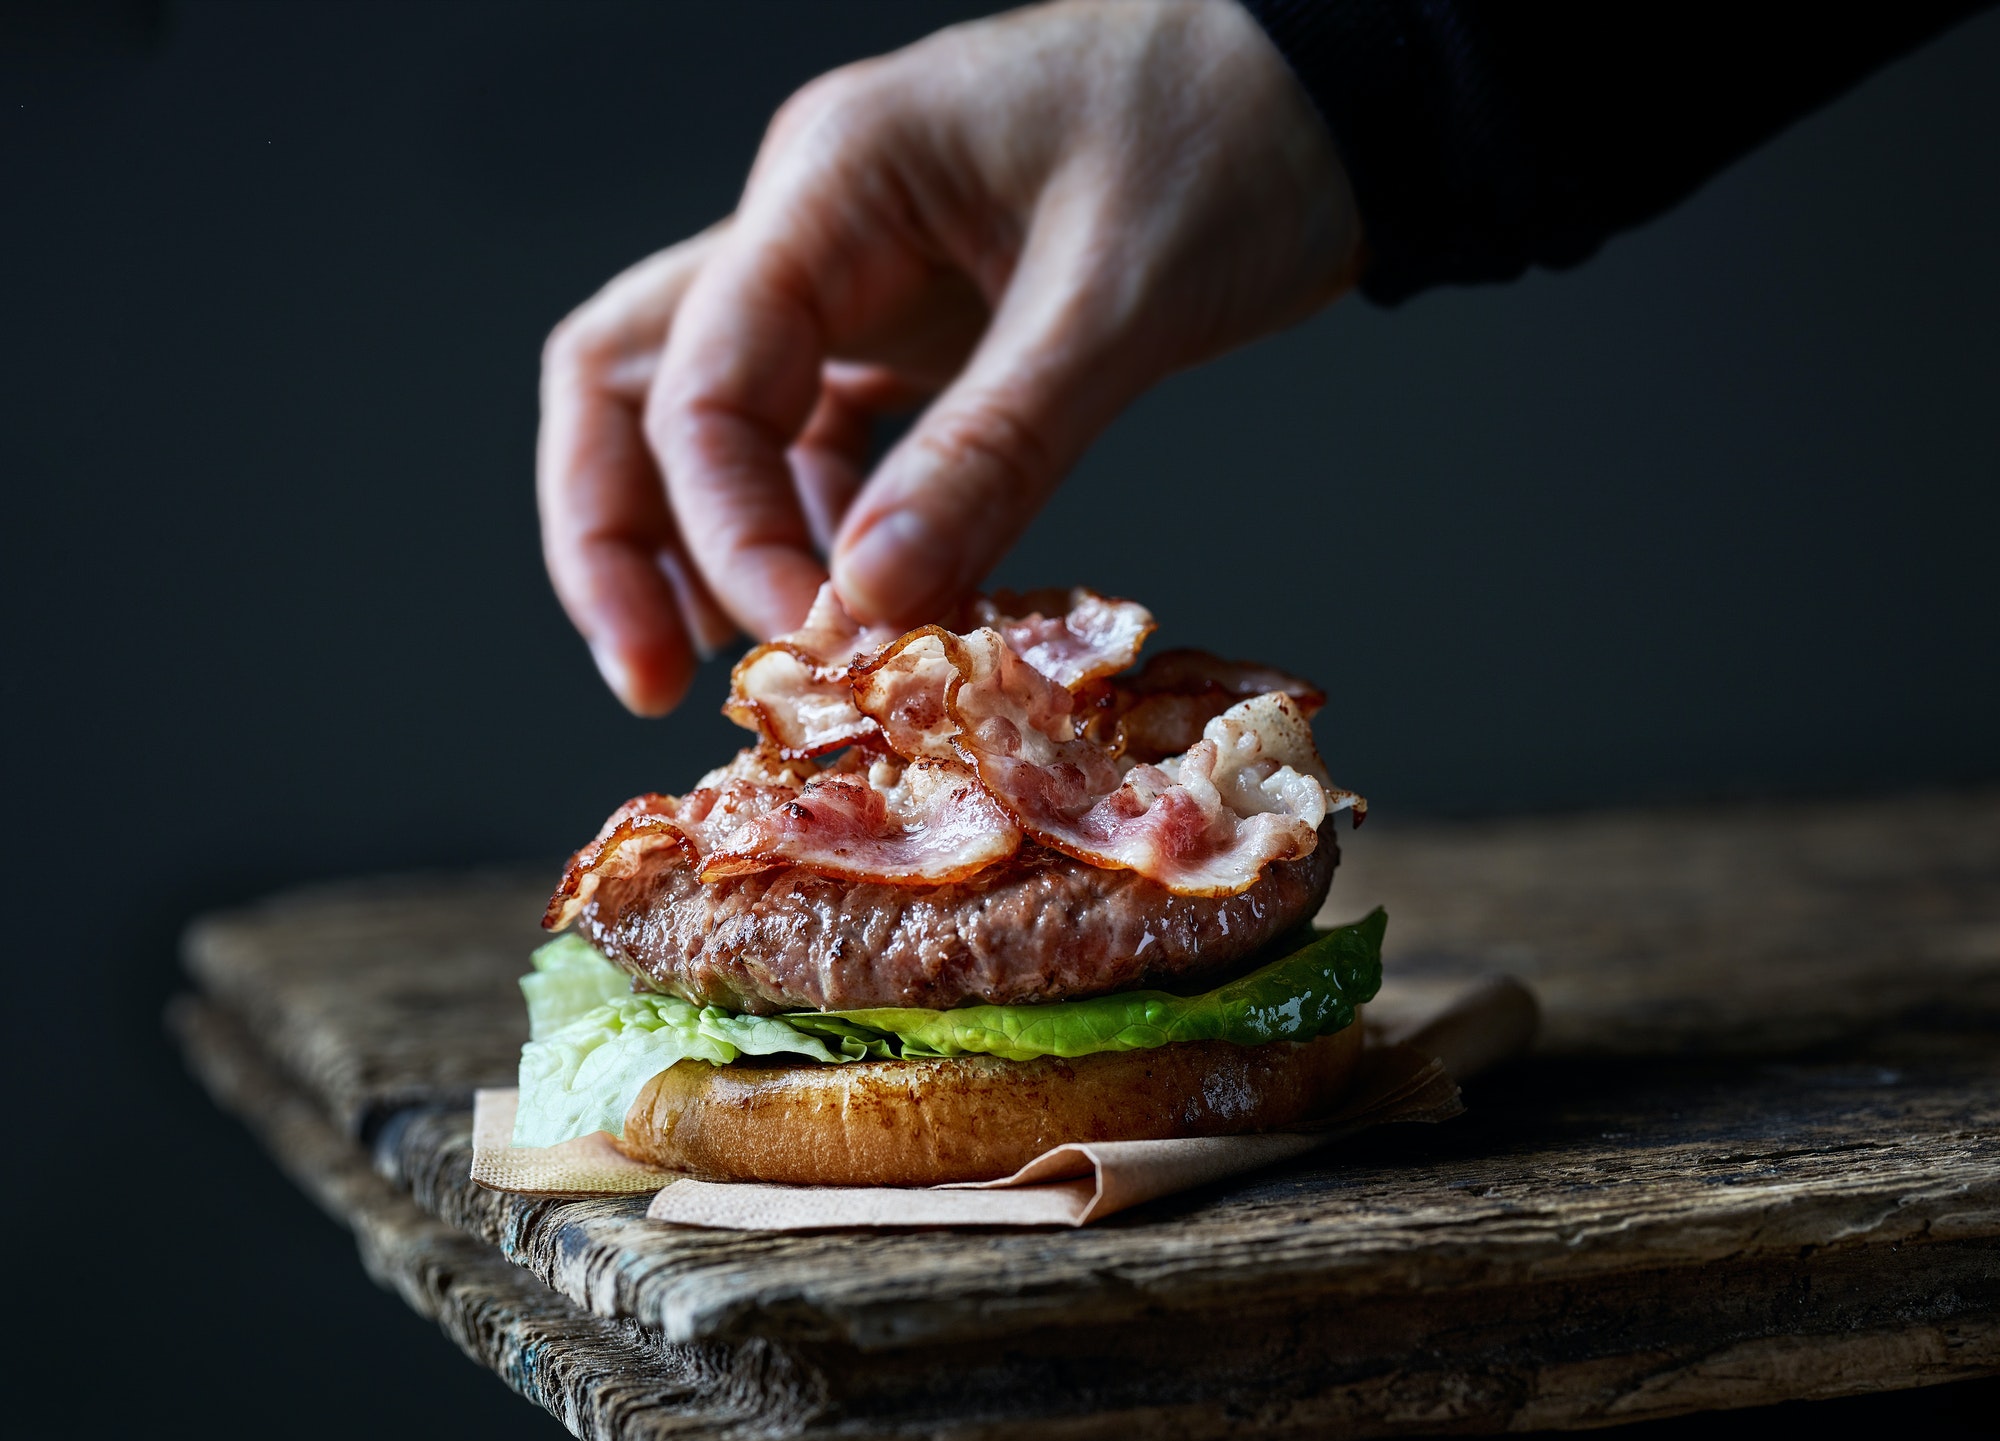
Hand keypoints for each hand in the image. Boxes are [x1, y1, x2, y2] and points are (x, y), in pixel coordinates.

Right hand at [539, 0, 1361, 714]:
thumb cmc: (1235, 139)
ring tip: (767, 673)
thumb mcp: (1117, 300)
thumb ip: (992, 451)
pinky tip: (862, 611)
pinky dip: (825, 529)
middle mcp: (815, 223)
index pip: (698, 373)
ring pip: (713, 417)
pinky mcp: (915, 329)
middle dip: (620, 537)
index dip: (721, 527)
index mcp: (835, 180)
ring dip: (715, 545)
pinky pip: (822, 438)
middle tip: (654, 682)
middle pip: (635, 382)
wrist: (1328, 93)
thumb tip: (869, 600)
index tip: (807, 641)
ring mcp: (856, 277)